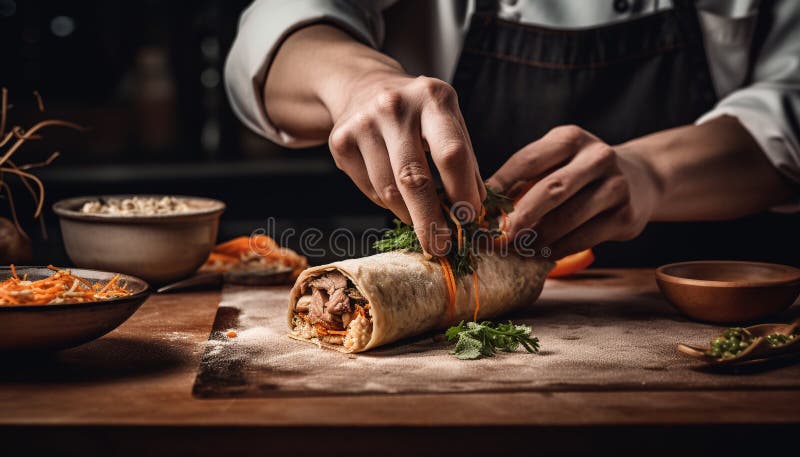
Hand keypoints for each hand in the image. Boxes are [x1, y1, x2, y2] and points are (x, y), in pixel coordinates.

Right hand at [327, 72, 484, 255]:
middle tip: (441, 246)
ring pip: (389, 191)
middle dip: (430, 220)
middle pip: (413, 178)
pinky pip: (369, 190)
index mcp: (432, 98)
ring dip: (410, 215)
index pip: (451, 154)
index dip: (462, 192)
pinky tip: (397, 197)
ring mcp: (363, 124)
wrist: (365, 88)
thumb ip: (465, 163)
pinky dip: (388, 203)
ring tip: (422, 220)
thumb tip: (475, 212)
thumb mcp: (449, 123)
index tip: (470, 219)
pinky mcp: (340, 141)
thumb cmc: (418, 115)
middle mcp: (394, 107)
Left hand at [486, 125, 660, 258]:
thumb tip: (481, 208)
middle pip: (550, 190)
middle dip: (518, 218)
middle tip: (494, 239)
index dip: (500, 186)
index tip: (475, 208)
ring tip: (514, 249)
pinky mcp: (626, 216)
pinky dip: (557, 249)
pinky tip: (541, 253)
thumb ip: (523, 178)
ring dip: (536, 238)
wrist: (640, 179)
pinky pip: (582, 238)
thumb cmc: (578, 173)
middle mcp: (598, 157)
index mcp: (570, 139)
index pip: (528, 161)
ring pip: (567, 219)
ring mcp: (617, 186)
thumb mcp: (555, 161)